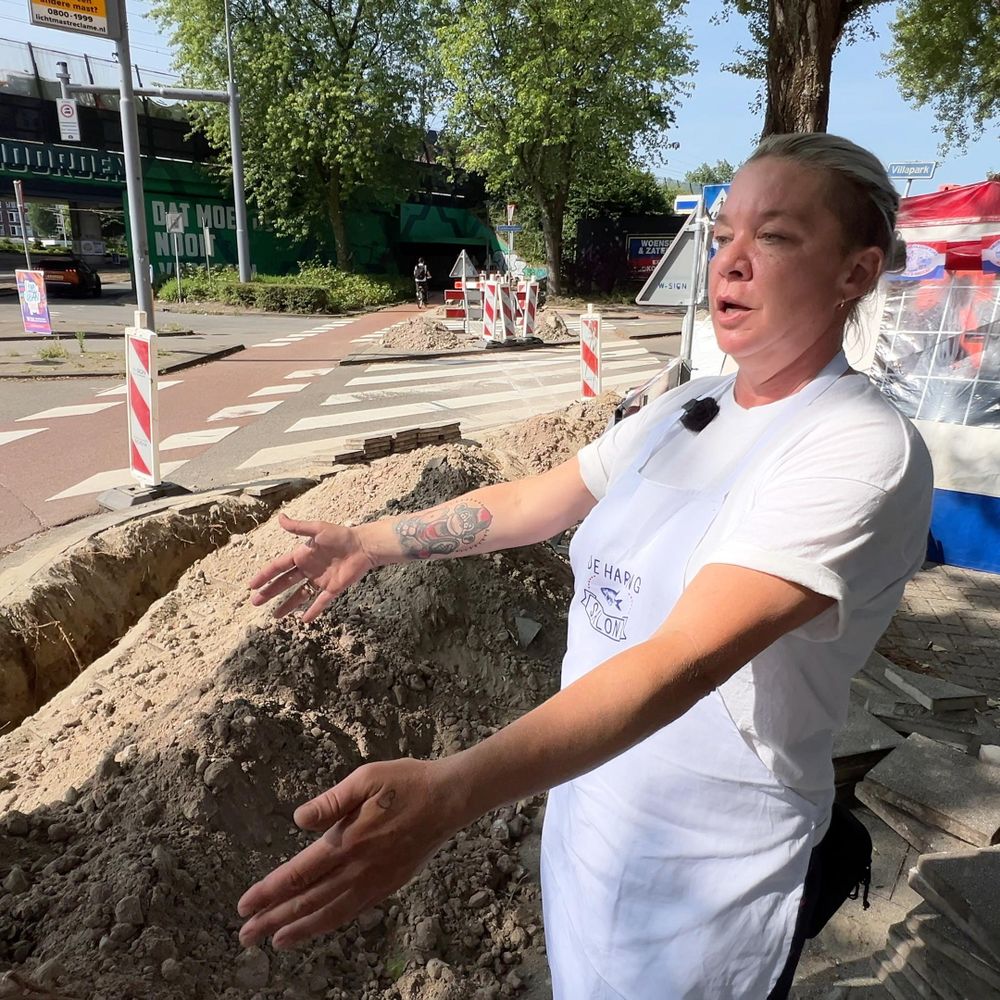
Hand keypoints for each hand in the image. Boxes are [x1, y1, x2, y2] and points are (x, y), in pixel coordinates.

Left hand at [237, 758, 463, 949]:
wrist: (450, 798)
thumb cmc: (407, 782)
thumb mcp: (366, 778)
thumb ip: (331, 801)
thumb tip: (299, 820)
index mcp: (348, 840)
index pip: (299, 873)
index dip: (269, 892)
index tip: (244, 906)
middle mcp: (358, 867)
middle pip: (308, 900)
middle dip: (274, 919)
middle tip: (245, 936)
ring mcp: (376, 880)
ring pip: (330, 912)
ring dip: (300, 928)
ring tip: (275, 941)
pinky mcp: (391, 883)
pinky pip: (354, 910)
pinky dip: (331, 922)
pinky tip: (319, 925)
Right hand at [248, 514, 374, 621]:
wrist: (363, 546)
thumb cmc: (340, 535)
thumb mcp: (317, 529)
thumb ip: (298, 527)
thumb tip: (280, 517)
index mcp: (301, 555)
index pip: (278, 567)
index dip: (264, 575)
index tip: (251, 585)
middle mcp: (308, 569)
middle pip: (284, 583)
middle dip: (270, 592)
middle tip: (255, 602)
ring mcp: (319, 580)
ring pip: (299, 595)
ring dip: (287, 605)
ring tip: (275, 616)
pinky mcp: (333, 589)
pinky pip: (320, 602)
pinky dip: (312, 610)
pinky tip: (304, 620)